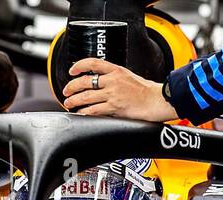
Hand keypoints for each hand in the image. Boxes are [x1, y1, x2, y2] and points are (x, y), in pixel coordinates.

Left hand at [61, 58, 177, 121]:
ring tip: (69, 104)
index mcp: (116, 70)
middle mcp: (113, 80)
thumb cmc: (145, 91)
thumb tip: (100, 81)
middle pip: (85, 81)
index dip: (79, 65)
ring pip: (87, 96)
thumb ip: (114, 78)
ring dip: (74, 101)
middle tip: (66, 92)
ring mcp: (113, 94)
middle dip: (71, 87)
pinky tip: (80, 113)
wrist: (157, 100)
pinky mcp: (114, 107)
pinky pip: (94, 110)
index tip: (72, 71)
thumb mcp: (128, 77)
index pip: (93, 63)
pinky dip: (84, 112)